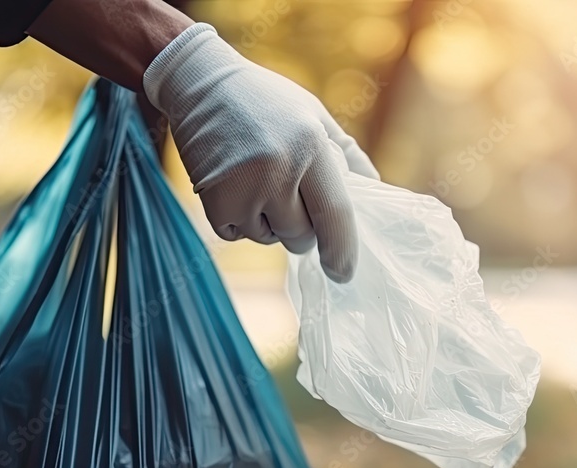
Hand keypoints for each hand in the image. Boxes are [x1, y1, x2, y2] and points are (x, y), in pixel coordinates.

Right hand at [143, 23, 377, 282]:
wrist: (200, 84)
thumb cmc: (269, 103)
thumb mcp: (316, 118)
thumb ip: (349, 157)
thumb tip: (375, 196)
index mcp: (310, 146)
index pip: (335, 214)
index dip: (342, 250)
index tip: (343, 272)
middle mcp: (276, 169)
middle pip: (302, 236)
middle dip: (303, 229)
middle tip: (289, 192)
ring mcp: (242, 187)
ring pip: (271, 239)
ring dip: (270, 223)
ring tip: (257, 180)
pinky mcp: (213, 201)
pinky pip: (239, 236)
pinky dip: (241, 221)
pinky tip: (235, 185)